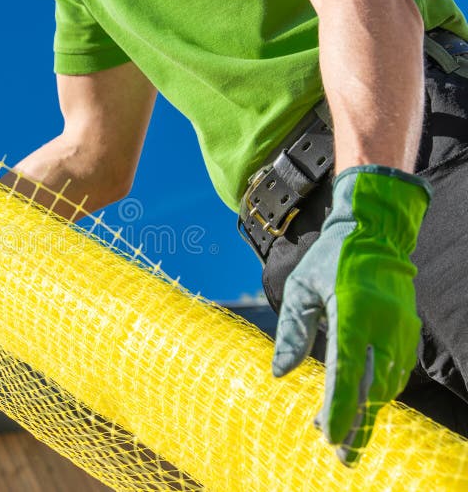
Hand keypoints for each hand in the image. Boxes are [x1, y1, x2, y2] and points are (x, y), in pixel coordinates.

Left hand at [271, 165, 430, 465]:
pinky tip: (359, 406)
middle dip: (358, 422)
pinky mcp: (407, 330)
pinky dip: (377, 392)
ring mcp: (400, 327)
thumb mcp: (300, 289)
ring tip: (343, 436)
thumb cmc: (328, 259)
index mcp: (353, 309)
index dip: (339, 405)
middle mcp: (382, 322)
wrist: (374, 231)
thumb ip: (291, 332)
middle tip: (341, 455)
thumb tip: (280, 375)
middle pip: (372, 384)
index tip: (329, 434)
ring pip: (387, 382)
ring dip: (366, 411)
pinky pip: (395, 370)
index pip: (345, 367)